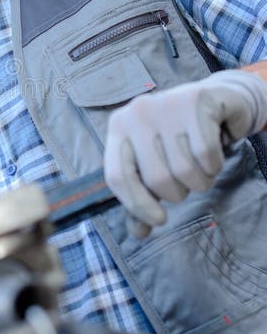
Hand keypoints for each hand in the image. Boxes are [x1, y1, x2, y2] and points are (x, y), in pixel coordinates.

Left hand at [104, 69, 266, 234]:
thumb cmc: (180, 139)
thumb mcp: (156, 165)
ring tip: (201, 164)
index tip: (159, 220)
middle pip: (156, 179)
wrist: (217, 101)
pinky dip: (214, 163)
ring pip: (184, 170)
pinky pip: (206, 153)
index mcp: (118, 128)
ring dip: (200, 180)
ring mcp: (165, 104)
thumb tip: (138, 233)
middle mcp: (137, 113)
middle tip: (187, 178)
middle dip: (179, 192)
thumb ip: (143, 197)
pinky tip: (213, 153)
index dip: (137, 205)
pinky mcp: (195, 101)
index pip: (117, 177)